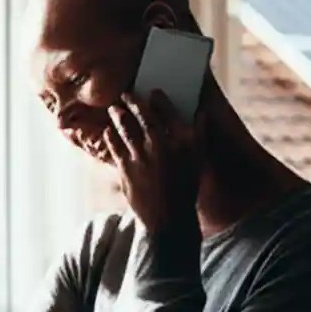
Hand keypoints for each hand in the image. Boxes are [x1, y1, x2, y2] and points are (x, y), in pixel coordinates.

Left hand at [104, 90, 201, 232]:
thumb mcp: (198, 160)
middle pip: (142, 118)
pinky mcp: (125, 171)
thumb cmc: (185, 188)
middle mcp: (159, 147)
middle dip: (133, 103)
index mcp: (180, 143)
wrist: (168, 219)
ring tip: (114, 109)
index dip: (159, 100)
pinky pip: (114, 148)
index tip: (153, 92)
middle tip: (126, 94)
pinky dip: (111, 137)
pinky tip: (107, 131)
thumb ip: (200, 134)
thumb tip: (202, 112)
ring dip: (118, 116)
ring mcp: (140, 158)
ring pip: (125, 130)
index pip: (167, 114)